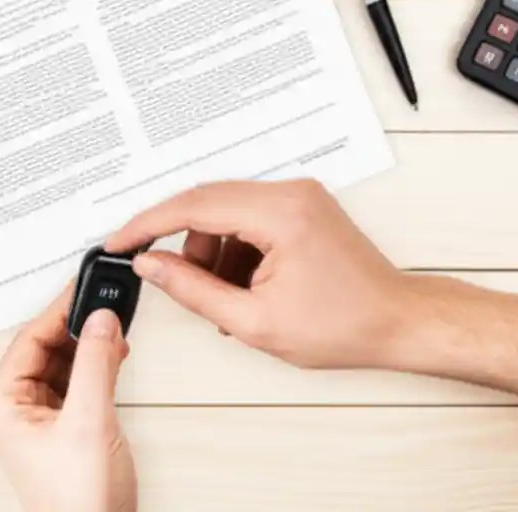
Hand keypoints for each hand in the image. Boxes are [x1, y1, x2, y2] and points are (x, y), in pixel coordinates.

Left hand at [0, 288, 136, 511]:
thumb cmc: (77, 503)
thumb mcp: (89, 422)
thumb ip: (97, 364)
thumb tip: (100, 319)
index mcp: (2, 405)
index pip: (29, 339)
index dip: (59, 309)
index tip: (85, 284)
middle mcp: (15, 408)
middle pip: (45, 347)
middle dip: (77, 324)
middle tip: (106, 298)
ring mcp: (40, 417)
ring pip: (64, 362)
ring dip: (89, 343)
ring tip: (115, 321)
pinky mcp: (65, 425)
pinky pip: (78, 380)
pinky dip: (97, 364)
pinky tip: (115, 351)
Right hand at [106, 180, 408, 369]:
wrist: (398, 323)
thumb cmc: (346, 325)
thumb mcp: (253, 321)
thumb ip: (193, 290)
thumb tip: (151, 265)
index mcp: (281, 213)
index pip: (193, 206)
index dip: (147, 224)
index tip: (120, 241)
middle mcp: (290, 192)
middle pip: (206, 203)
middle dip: (182, 246)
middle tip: (172, 281)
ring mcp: (298, 196)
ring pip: (224, 212)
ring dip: (211, 252)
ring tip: (225, 299)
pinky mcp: (301, 206)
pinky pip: (247, 218)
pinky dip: (234, 251)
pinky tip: (244, 287)